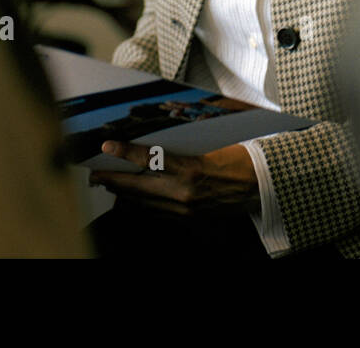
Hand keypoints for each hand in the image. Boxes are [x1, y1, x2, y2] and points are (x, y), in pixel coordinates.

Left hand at [89, 141, 259, 217]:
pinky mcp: (191, 218)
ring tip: (108, 184)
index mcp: (192, 170)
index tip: (106, 147)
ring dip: (124, 194)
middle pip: (139, 187)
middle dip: (114, 180)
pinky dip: (143, 203)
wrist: (264, 185)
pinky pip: (158, 212)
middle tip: (95, 172)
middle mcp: (186, 193)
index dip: (125, 153)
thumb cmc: (241, 157)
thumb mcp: (211, 144)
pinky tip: (134, 198)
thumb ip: (180, 147)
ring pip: (145, 202)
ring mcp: (187, 209)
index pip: (149, 160)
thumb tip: (154, 140)